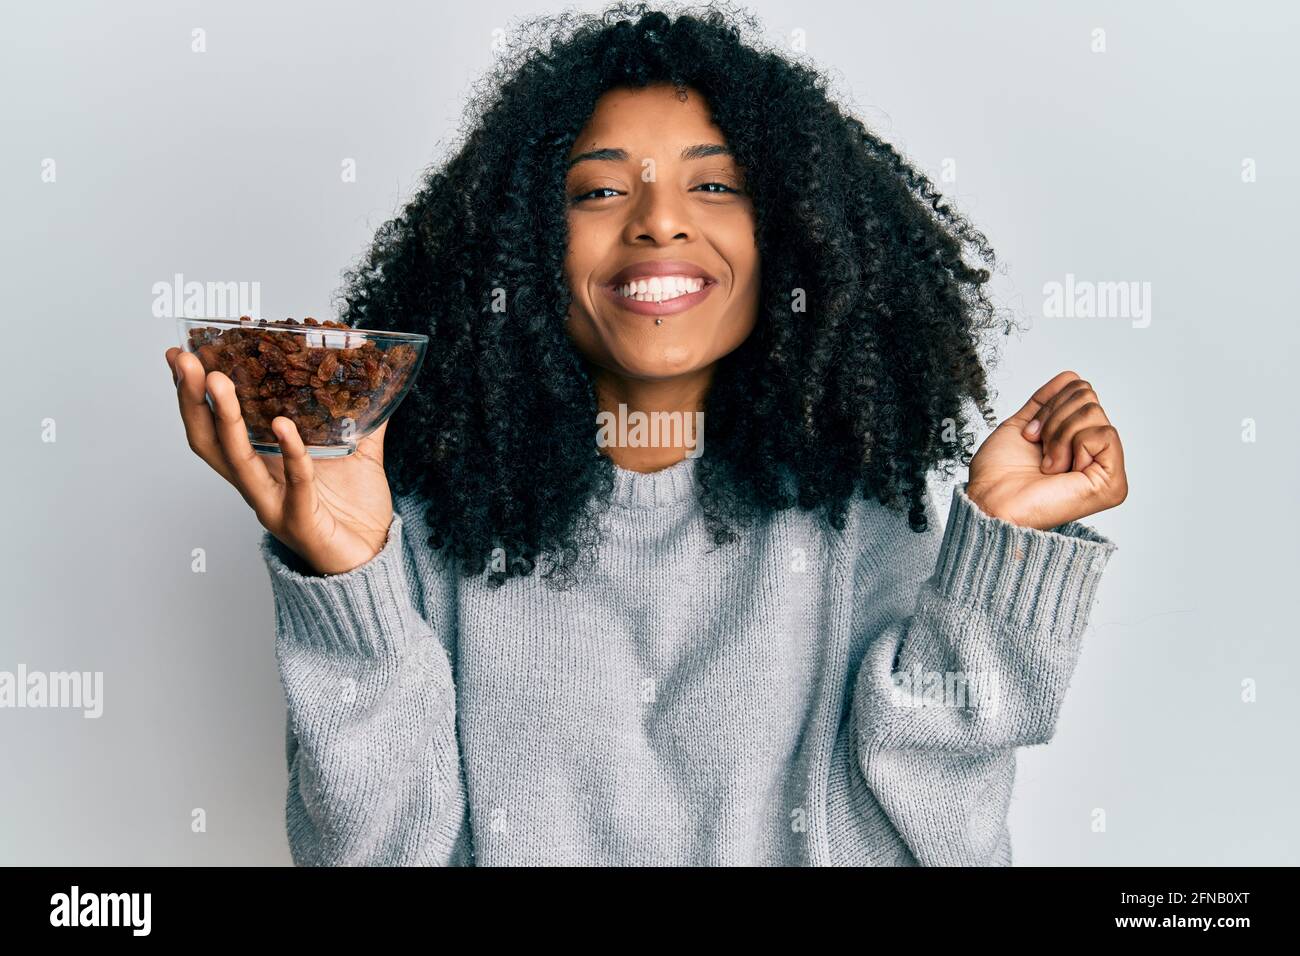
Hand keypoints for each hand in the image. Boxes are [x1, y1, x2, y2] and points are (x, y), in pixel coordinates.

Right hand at [166, 348, 393, 574]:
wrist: (370, 557)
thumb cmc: (354, 508)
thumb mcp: (357, 452)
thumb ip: (361, 417)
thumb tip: (372, 375)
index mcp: (261, 463)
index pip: (214, 426)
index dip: (194, 394)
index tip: (181, 355)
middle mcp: (257, 483)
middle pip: (208, 441)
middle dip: (192, 399)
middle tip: (186, 361)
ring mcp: (273, 503)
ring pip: (236, 461)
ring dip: (225, 419)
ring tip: (220, 381)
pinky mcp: (298, 521)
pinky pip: (293, 483)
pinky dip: (290, 453)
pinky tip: (285, 426)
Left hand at [965, 370, 1127, 529]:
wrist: (990, 500)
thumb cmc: (998, 475)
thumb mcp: (1024, 424)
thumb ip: (1048, 402)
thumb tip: (1070, 377)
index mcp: (1078, 443)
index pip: (1080, 391)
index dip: (1049, 405)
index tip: (1030, 436)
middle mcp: (1096, 455)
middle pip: (1088, 397)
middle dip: (1053, 418)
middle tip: (1038, 450)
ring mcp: (1107, 470)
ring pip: (1093, 411)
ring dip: (1058, 434)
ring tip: (1047, 463)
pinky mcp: (1112, 483)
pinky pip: (1104, 433)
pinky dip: (1072, 444)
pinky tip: (1059, 469)